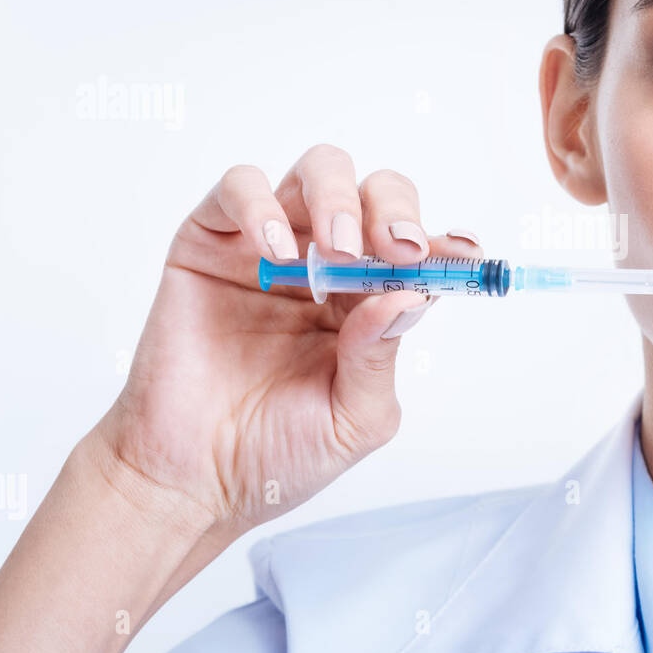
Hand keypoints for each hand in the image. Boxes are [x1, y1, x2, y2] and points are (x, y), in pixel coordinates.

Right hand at [92, 144, 482, 544]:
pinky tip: (276, 252)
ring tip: (336, 248)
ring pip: (318, 171)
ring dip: (339, 197)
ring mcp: (269, 248)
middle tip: (397, 247)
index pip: (416, 252)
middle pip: (375, 194)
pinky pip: (237, 188)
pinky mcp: (209, 243)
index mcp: (368, 303)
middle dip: (395, 209)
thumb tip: (410, 295)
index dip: (443, 243)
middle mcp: (325, 266)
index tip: (463, 251)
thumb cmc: (274, 456)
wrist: (190, 482)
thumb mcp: (352, 419)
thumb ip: (380, 357)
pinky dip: (262, 206)